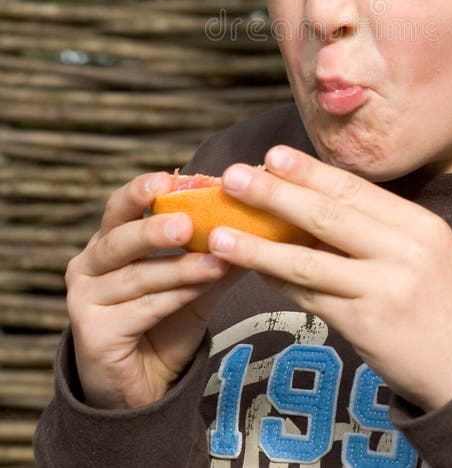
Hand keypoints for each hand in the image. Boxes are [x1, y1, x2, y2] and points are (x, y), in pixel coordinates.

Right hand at [65, 172, 234, 409]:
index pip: (119, 208)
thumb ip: (214, 255)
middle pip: (120, 238)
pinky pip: (141, 309)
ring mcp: (85, 299)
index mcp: (108, 242)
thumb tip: (254, 224)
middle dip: (155, 228)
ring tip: (216, 261)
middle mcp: (88, 264)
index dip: (140, 191)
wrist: (141, 387)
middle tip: (188, 223)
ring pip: (138, 276)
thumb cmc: (163, 323)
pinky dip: (176, 297)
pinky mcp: (92, 332)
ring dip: (181, 268)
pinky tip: (201, 289)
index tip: (168, 178)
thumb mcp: (192, 284)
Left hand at [208, 147, 451, 411]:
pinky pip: (311, 298)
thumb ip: (377, 230)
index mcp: (418, 224)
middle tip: (235, 176)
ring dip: (258, 245)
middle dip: (276, 193)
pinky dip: (278, 283)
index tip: (273, 154)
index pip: (355, 189)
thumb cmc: (445, 304)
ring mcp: (385, 288)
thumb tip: (312, 205)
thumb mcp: (424, 252)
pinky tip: (251, 271)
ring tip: (219, 233)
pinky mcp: (366, 325)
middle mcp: (403, 250)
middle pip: (328, 215)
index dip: (310, 171)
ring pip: (309, 260)